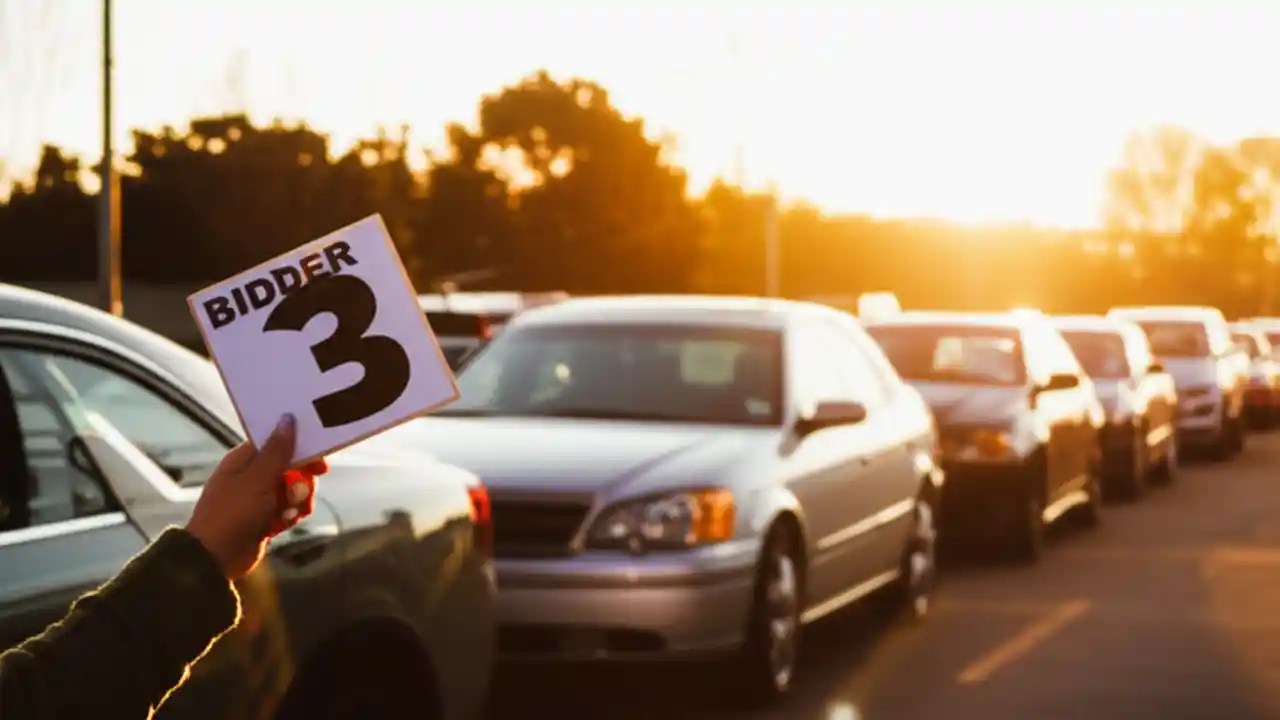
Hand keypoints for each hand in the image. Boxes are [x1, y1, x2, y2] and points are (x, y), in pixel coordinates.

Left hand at [186, 414, 328, 578]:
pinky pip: (289, 508)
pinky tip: (283, 524)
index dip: (301, 450)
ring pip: (294, 489)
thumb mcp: (257, 479)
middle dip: (301, 482)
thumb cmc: (232, 513)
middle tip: (298, 494)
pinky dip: (291, 515)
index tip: (320, 464)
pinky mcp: (265, 517)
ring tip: (288, 513)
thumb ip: (277, 451)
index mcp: (244, 459)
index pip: (279, 442)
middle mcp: (252, 475)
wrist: (215, 558)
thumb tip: (287, 418)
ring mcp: (259, 497)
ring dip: (297, 501)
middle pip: (292, 467)